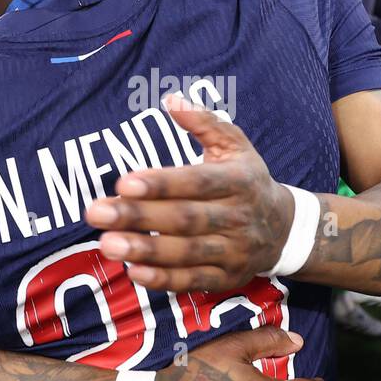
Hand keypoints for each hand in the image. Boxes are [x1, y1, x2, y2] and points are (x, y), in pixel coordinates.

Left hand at [85, 93, 293, 291]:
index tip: (122, 182)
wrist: (284, 229)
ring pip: (187, 253)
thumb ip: (203, 122)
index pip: (197, 182)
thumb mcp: (235, 145)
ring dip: (145, 250)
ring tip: (107, 244)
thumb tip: (171, 99)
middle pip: (185, 218)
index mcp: (238, 181)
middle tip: (95, 212)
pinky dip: (164, 280)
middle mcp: (238, 217)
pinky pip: (194, 281)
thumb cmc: (247, 179)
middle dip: (139, 217)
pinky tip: (134, 272)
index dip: (160, 183)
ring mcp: (233, 251)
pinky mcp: (227, 278)